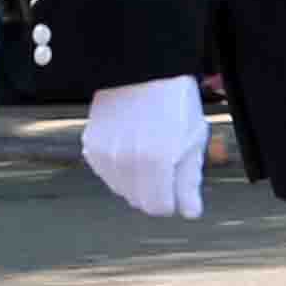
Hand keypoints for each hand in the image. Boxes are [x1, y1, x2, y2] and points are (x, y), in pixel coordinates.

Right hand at [81, 78, 207, 219]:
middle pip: (139, 201)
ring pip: (122, 189)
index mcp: (157, 160)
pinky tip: (132, 146)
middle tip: (168, 163)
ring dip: (138, 180)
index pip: (160, 206)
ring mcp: (106, 154)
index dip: (172, 201)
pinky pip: (107, 173)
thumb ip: (189, 181)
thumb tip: (190, 213)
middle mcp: (127, 160)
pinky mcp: (91, 147)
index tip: (178, 188)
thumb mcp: (193, 139)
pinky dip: (121, 168)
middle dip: (156, 191)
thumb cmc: (176, 105)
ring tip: (150, 150)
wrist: (143, 71)